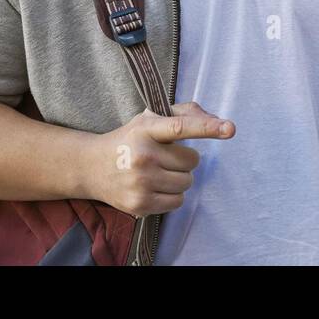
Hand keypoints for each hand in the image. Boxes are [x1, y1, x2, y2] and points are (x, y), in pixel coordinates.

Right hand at [87, 102, 234, 217]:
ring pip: (187, 183)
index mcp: (146, 129)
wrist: (89, 166)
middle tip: (164, 157)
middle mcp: (142, 155)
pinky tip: (153, 187)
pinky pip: (177, 202)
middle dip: (184, 160)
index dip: (207, 127)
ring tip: (156, 172)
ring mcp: (140, 182)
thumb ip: (185, 114)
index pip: (180, 127)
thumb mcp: (150, 119)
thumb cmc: (129, 139)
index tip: (229, 128)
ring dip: (178, 178)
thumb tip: (217, 121)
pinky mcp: (139, 204)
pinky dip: (171, 196)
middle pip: (192, 161)